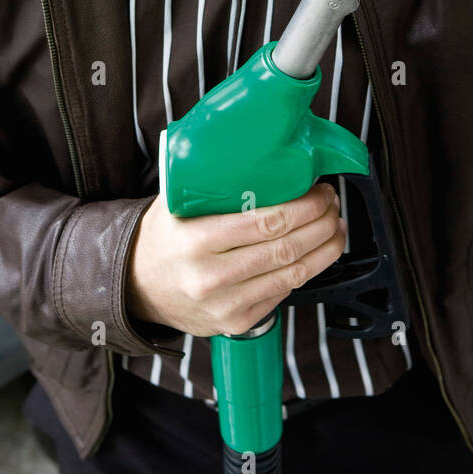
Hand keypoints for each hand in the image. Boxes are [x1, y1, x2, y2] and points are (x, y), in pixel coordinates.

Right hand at [125, 181, 346, 337]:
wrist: (137, 287)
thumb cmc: (163, 237)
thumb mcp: (175, 203)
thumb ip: (212, 182)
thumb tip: (259, 150)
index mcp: (196, 241)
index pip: (266, 223)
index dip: (304, 207)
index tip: (319, 192)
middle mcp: (211, 277)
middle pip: (286, 248)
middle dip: (321, 223)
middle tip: (332, 204)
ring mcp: (226, 305)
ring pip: (292, 274)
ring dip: (324, 249)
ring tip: (335, 227)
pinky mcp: (238, 323)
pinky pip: (283, 293)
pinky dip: (306, 270)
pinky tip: (316, 252)